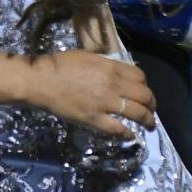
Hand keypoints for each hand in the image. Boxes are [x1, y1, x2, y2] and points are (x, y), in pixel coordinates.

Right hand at [18, 51, 156, 138]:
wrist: (40, 80)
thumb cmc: (58, 65)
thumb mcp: (87, 56)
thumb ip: (105, 65)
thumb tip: (116, 72)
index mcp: (111, 68)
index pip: (140, 76)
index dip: (145, 85)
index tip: (143, 90)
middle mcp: (113, 85)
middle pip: (144, 95)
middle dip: (152, 103)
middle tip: (151, 109)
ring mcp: (105, 104)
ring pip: (137, 112)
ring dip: (147, 119)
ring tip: (149, 124)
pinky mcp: (94, 119)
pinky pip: (117, 129)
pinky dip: (127, 133)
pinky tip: (130, 135)